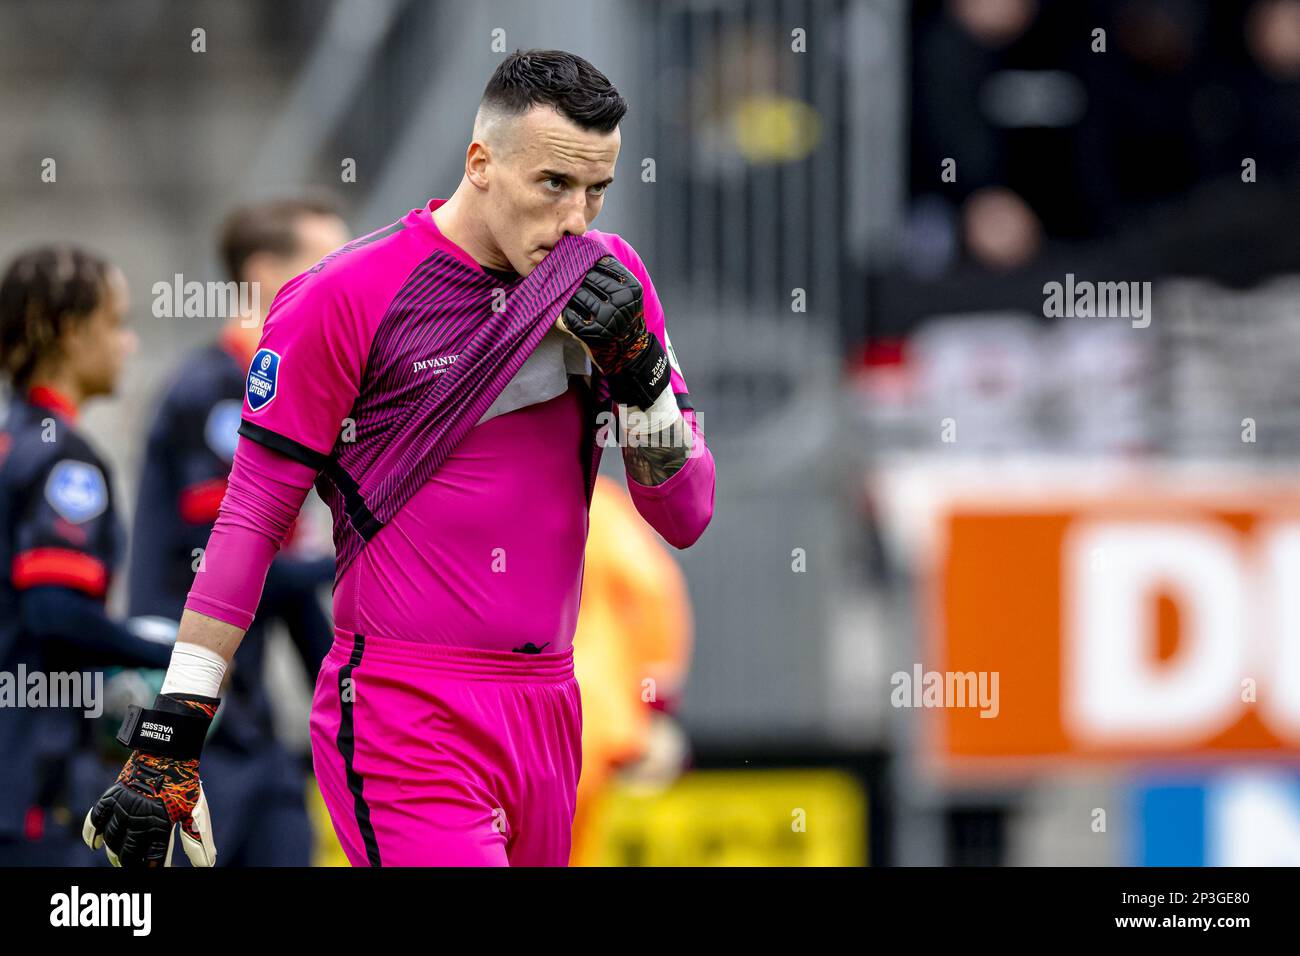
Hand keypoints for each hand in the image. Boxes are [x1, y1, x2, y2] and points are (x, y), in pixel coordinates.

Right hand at [83, 693, 218, 867]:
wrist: (169, 750)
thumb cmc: (184, 782)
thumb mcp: (195, 809)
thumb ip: (197, 840)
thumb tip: (207, 866)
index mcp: (160, 826)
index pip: (153, 860)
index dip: (154, 869)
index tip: (156, 871)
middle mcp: (137, 819)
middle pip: (128, 854)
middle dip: (132, 864)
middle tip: (136, 867)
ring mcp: (122, 808)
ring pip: (112, 840)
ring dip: (115, 853)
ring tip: (120, 860)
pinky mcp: (112, 796)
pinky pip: (96, 819)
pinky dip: (92, 833)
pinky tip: (95, 844)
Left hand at [556, 256, 670, 409]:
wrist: (628, 352)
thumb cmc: (624, 319)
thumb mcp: (627, 294)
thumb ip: (611, 275)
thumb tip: (585, 252)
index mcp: (631, 288)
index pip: (603, 265)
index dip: (585, 259)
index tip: (573, 255)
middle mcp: (620, 303)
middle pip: (587, 278)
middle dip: (572, 273)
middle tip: (558, 268)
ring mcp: (606, 319)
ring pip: (576, 294)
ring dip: (564, 289)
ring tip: (557, 285)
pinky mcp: (590, 333)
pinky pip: (569, 313)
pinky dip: (562, 308)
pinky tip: (558, 305)